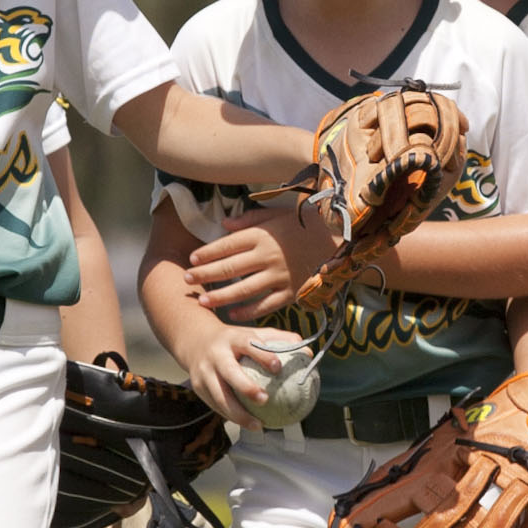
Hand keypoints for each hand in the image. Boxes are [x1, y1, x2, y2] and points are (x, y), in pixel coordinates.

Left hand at [183, 207, 331, 319]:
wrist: (341, 240)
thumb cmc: (307, 224)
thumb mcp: (279, 213)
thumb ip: (250, 219)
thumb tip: (224, 225)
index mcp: (263, 235)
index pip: (227, 245)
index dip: (207, 253)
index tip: (192, 258)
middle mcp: (267, 256)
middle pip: (229, 268)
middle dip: (205, 275)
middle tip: (186, 280)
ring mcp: (279, 276)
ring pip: (243, 290)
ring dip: (220, 297)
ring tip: (202, 301)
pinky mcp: (291, 292)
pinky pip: (266, 305)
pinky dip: (248, 311)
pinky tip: (233, 314)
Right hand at [183, 324, 300, 427]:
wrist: (194, 341)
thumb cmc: (233, 340)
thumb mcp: (252, 334)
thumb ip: (279, 340)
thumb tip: (308, 352)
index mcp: (232, 339)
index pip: (248, 344)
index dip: (262, 355)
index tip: (277, 367)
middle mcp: (216, 355)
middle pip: (229, 372)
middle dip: (245, 387)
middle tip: (265, 400)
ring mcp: (204, 372)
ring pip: (219, 396)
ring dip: (238, 413)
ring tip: (258, 425)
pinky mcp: (198, 387)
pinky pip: (216, 406)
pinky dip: (231, 416)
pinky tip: (248, 425)